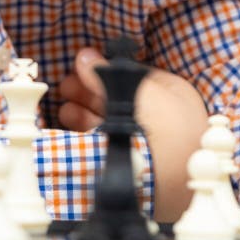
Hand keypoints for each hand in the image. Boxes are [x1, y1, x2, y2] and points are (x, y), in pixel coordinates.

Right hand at [59, 47, 208, 221]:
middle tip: (65, 87)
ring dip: (84, 112)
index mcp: (172, 92)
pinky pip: (106, 142)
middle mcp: (162, 116)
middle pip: (119, 98)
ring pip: (110, 122)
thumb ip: (107, 73)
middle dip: (90, 92)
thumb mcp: (136, 89)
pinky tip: (70, 124)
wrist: (175, 184)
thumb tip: (84, 56)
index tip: (81, 66)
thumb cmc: (165, 126)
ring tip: (63, 108)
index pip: (133, 75)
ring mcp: (147, 142)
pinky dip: (87, 133)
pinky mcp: (132, 163)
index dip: (106, 69)